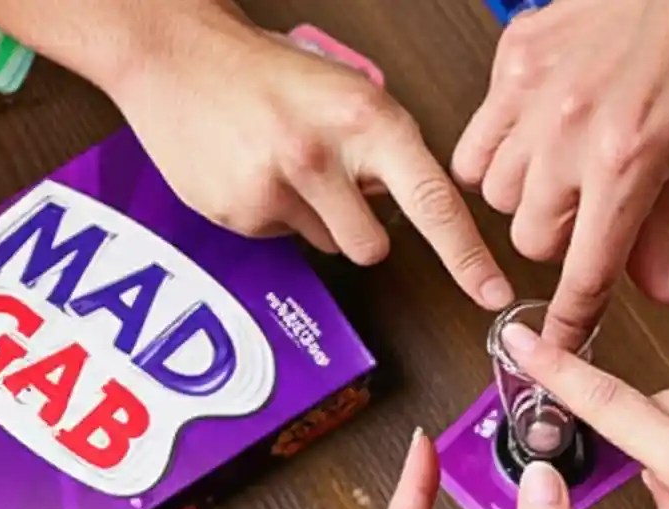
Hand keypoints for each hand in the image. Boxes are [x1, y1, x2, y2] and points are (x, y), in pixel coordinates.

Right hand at [108, 15, 513, 309]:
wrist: (177, 57)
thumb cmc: (269, 73)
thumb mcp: (346, 92)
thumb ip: (385, 149)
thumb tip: (408, 202)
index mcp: (366, 120)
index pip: (434, 201)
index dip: (467, 255)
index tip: (491, 291)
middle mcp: (323, 156)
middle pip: (375, 247)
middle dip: (362, 226)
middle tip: (332, 180)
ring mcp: (276, 189)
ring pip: (330, 247)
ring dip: (319, 220)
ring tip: (287, 165)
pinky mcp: (239, 214)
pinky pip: (282, 239)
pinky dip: (275, 213)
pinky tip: (253, 170)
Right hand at [453, 0, 668, 348]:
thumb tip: (655, 288)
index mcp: (628, 161)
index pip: (585, 271)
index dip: (574, 321)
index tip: (560, 345)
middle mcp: (570, 132)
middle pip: (530, 238)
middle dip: (562, 241)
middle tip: (592, 216)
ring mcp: (532, 94)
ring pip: (495, 193)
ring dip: (527, 199)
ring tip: (562, 173)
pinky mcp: (514, 59)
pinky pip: (475, 138)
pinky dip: (496, 154)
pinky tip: (531, 141)